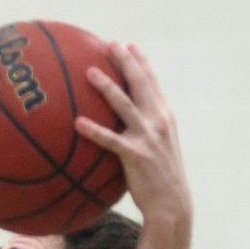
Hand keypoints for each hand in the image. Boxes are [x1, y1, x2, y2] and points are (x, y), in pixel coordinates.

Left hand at [74, 43, 191, 224]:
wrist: (172, 205)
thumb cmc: (160, 179)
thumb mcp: (159, 149)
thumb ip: (146, 131)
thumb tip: (124, 125)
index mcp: (164, 118)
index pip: (153, 83)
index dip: (141, 62)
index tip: (129, 45)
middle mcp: (158, 122)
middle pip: (140, 84)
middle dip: (126, 61)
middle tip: (111, 44)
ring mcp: (148, 137)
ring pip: (124, 105)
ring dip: (106, 86)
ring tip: (89, 71)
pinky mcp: (136, 156)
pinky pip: (110, 140)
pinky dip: (94, 130)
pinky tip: (77, 123)